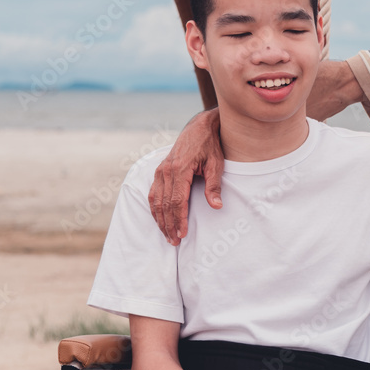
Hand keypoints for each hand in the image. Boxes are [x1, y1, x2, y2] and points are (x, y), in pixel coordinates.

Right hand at [148, 109, 223, 244]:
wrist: (199, 128)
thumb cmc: (210, 146)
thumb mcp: (216, 164)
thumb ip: (214, 186)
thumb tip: (217, 206)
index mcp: (180, 169)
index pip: (177, 201)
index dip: (179, 219)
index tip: (182, 234)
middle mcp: (166, 170)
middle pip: (164, 204)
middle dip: (169, 225)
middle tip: (175, 242)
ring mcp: (160, 170)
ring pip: (156, 201)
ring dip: (160, 220)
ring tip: (167, 236)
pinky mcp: (159, 171)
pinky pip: (153, 193)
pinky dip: (155, 209)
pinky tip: (160, 220)